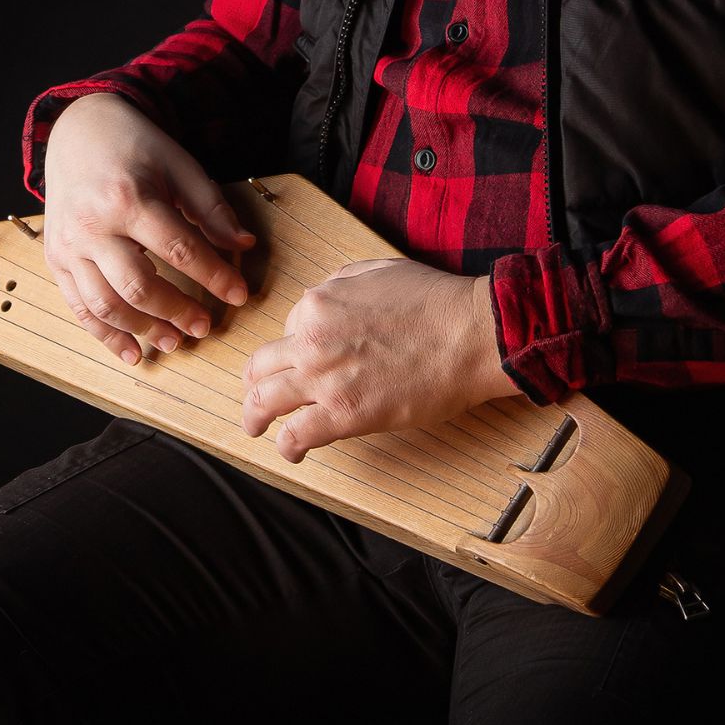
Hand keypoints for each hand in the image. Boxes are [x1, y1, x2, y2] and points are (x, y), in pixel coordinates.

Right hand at [42, 92, 256, 364]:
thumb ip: (212, 208)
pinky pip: (78, 307)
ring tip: (174, 341)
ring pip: (104, 303)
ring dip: (142, 329)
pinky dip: (104, 335)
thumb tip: (243, 246)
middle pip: (138, 285)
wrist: (79, 130)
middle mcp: (93, 226)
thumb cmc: (135, 147)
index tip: (240, 294)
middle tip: (205, 326)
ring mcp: (69, 246)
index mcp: (129, 198)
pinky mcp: (55, 259)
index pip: (179, 249)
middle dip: (176, 311)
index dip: (213, 276)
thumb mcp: (180, 165)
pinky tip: (132, 353)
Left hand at [240, 257, 523, 462]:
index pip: (289, 330)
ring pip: (265, 402)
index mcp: (318, 305)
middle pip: (262, 367)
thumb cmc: (436, 301)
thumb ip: (341, 285)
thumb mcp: (378, 271)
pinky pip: (296, 435)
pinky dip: (286, 447)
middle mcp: (311, 341)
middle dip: (255, 383)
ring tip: (255, 428)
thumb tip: (327, 303)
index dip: (295, 347)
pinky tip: (291, 452)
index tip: (303, 361)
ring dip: (254, 417)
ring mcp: (324, 379)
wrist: (471, 333)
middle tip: (255, 395)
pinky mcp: (345, 414)